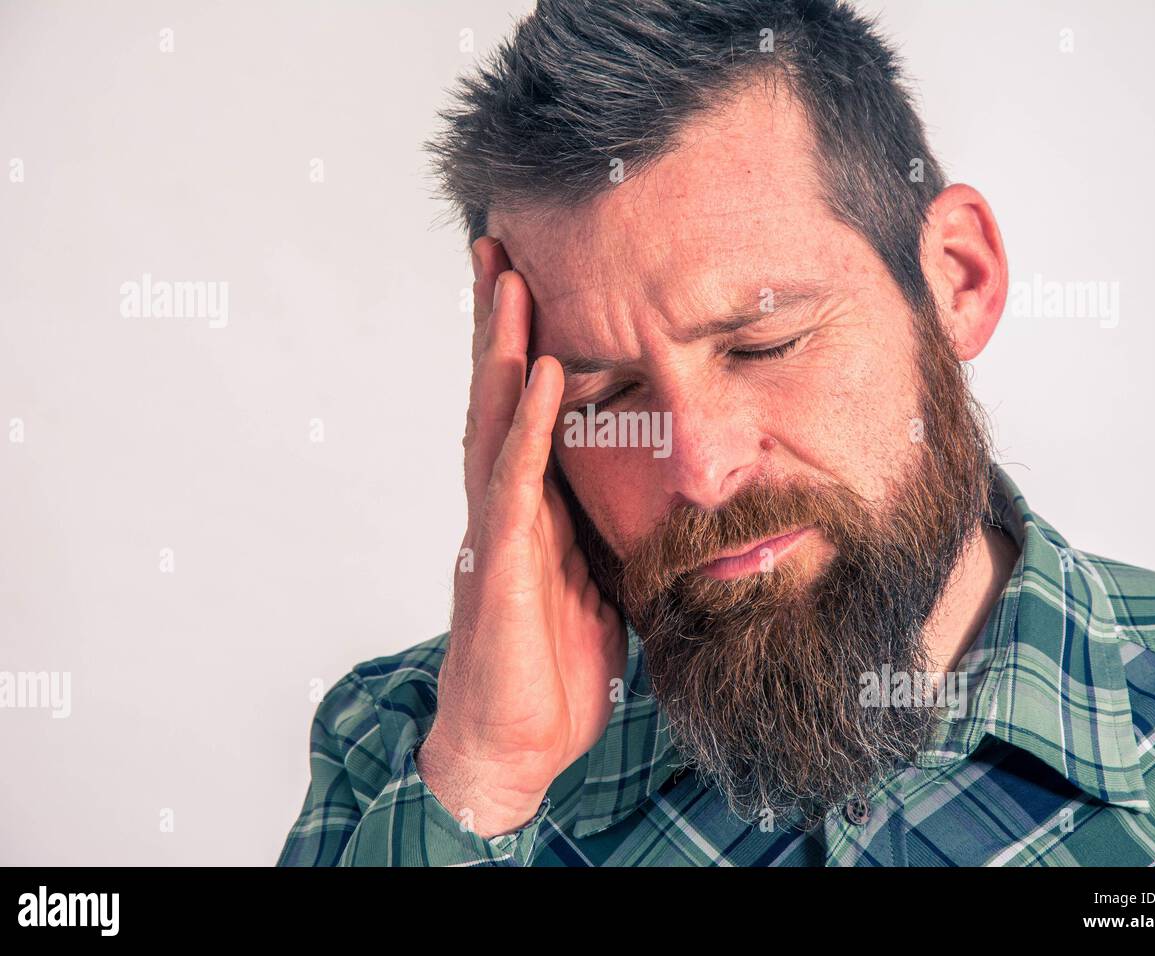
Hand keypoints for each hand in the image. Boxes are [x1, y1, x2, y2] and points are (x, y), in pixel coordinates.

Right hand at [416, 236, 627, 837]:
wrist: (518, 747)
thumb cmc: (554, 666)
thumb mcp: (598, 582)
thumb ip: (610, 529)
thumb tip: (659, 496)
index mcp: (530, 507)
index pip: (525, 410)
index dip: (525, 344)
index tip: (534, 279)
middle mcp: (505, 505)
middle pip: (498, 396)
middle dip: (496, 322)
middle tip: (498, 245)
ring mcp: (497, 532)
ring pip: (495, 422)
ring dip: (502, 349)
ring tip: (507, 280)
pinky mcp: (501, 567)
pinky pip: (515, 486)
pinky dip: (528, 427)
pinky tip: (542, 375)